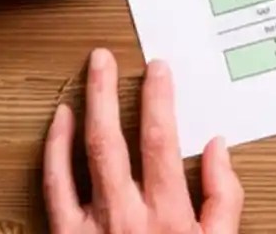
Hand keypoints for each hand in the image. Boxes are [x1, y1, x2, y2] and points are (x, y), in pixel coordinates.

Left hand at [43, 50, 243, 232]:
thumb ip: (222, 198)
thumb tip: (216, 149)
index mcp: (169, 215)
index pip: (161, 139)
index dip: (158, 98)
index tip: (157, 70)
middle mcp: (127, 215)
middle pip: (116, 138)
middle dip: (110, 91)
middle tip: (105, 58)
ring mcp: (91, 227)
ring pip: (85, 154)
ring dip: (85, 108)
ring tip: (86, 76)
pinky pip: (54, 186)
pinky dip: (55, 149)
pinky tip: (60, 122)